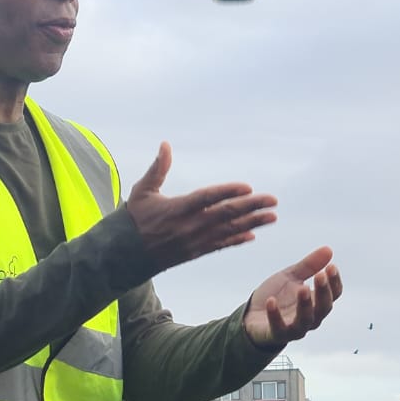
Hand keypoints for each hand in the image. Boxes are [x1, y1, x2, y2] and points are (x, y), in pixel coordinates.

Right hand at [126, 142, 277, 272]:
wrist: (126, 256)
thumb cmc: (133, 219)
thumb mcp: (143, 190)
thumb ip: (158, 168)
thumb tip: (165, 144)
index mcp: (177, 209)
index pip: (207, 199)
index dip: (228, 193)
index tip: (248, 188)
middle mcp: (189, 227)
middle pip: (225, 215)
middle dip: (251, 207)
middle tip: (273, 201)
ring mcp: (194, 242)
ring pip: (228, 231)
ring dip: (252, 224)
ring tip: (272, 217)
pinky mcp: (195, 253)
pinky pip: (220, 245)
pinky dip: (236, 240)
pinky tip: (252, 235)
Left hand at [243, 247, 341, 348]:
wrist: (252, 315)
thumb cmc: (277, 296)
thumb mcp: (291, 277)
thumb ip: (308, 266)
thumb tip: (328, 249)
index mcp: (316, 302)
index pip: (333, 294)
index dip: (334, 282)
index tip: (331, 266)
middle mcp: (310, 318)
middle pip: (323, 308)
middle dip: (323, 292)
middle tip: (320, 275)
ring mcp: (294, 328)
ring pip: (305, 320)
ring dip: (305, 305)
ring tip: (302, 289)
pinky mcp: (277, 335)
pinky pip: (279, 328)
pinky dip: (275, 315)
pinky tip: (271, 301)